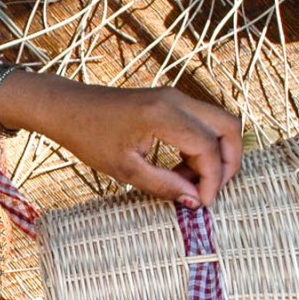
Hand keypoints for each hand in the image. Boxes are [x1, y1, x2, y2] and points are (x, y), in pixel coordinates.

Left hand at [0, 74, 241, 207]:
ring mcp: (175, 96)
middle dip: (229, 162)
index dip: (213, 179)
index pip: (208, 147)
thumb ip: (164, 185)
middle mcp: (176, 100)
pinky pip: (203, 122)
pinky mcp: (171, 100)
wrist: (69, 108)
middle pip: (229, 127)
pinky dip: (203, 145)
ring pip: (219, 122)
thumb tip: (195, 200)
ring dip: (216, 154)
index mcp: (163, 115)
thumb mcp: (125, 169)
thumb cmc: (90, 137)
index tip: (203, 203)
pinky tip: (181, 168)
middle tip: (212, 190)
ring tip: (190, 182)